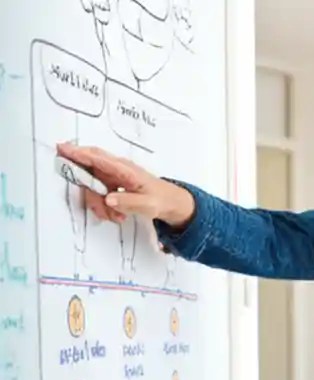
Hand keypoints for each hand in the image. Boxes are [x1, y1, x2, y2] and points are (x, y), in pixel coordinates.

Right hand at [56, 143, 194, 228]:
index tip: (62, 149)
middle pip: (89, 172)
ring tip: (116, 217)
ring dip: (100, 205)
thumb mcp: (148, 205)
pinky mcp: (113, 185)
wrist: (173, 203)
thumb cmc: (163, 200)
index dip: (78, 153)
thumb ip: (128, 202)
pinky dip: (104, 207)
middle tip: (100, 208)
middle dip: (88, 191)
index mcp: (125, 169)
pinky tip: (117, 215)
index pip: (98, 158)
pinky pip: (99, 194)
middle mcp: (117, 170)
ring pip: (92, 187)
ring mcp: (114, 177)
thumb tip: (108, 200)